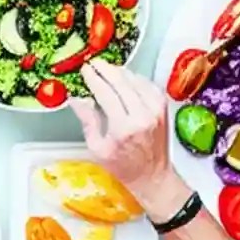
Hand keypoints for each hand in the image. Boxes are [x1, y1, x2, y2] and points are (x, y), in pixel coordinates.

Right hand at [69, 61, 188, 218]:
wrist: (152, 175)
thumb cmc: (124, 167)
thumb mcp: (97, 148)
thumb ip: (87, 121)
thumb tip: (76, 100)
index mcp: (124, 128)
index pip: (106, 93)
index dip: (94, 78)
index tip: (86, 69)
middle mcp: (142, 116)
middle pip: (121, 81)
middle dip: (106, 69)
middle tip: (94, 64)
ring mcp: (155, 110)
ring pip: (135, 79)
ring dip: (120, 72)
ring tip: (107, 70)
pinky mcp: (163, 107)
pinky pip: (147, 84)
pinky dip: (134, 78)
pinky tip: (125, 78)